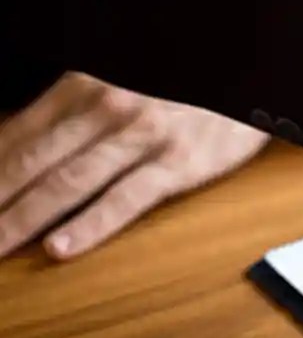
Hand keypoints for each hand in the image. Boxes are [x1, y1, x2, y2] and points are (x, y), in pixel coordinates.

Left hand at [0, 73, 267, 259]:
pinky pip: (124, 200)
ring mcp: (141, 136)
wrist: (244, 88)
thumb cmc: (179, 95)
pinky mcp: (176, 164)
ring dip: (21, 221)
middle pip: (31, 164)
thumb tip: (16, 151)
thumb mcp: (117, 91)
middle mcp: (106, 107)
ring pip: (66, 184)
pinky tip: (59, 249)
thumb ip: (70, 119)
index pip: (14, 137)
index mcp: (83, 87)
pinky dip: (89, 226)